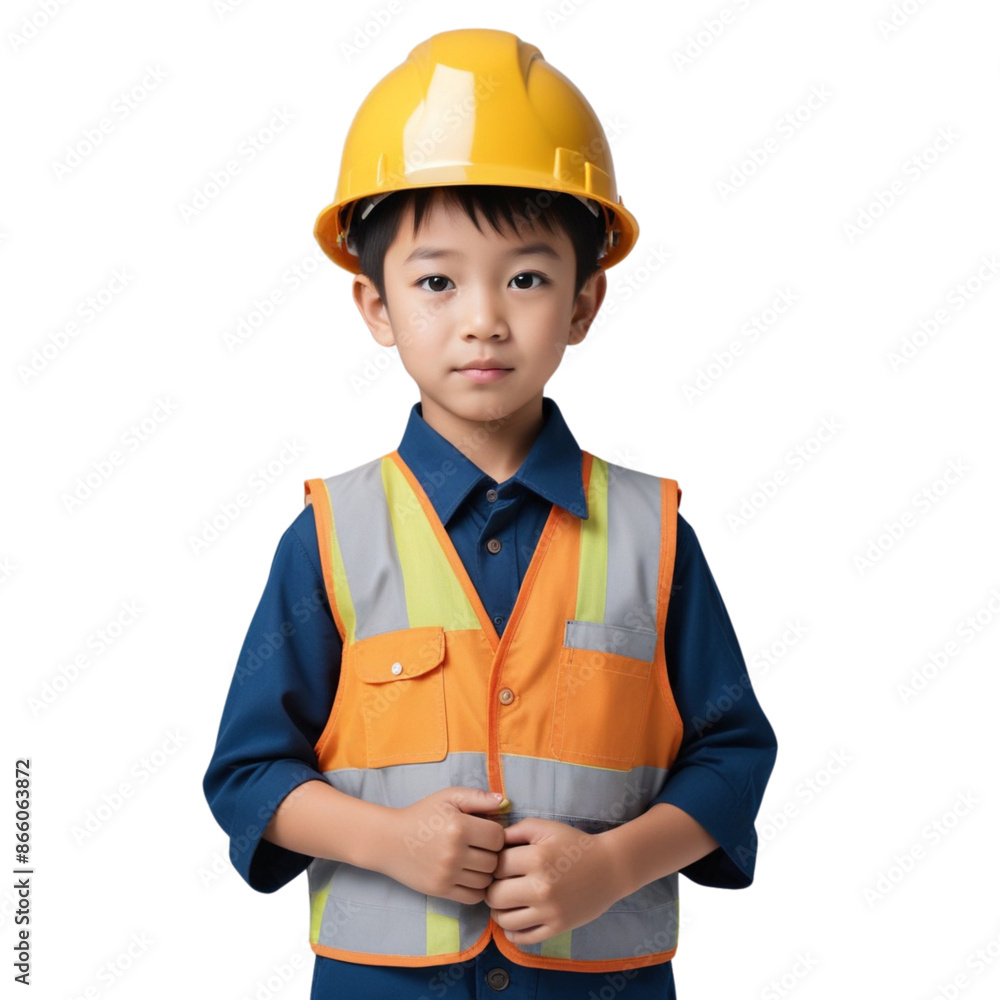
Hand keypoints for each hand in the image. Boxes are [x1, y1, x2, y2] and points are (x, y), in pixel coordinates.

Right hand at [380, 787, 505, 903]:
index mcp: (459, 827)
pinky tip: (468, 875)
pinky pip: (474, 897)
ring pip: (486, 880)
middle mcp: (454, 852)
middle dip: (491, 853)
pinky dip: (476, 888)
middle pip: (494, 861)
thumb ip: (478, 797)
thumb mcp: (448, 797)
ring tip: (473, 860)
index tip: (485, 831)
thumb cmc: (422, 815)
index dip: (495, 833)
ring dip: (484, 871)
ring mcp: (447, 874)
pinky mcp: (440, 890)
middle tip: (480, 847)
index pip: (498, 837)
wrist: (389, 840)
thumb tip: (505, 802)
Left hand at [485, 817, 620, 944]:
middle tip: (500, 884)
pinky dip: (512, 932)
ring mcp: (549, 911)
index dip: (495, 864)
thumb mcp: (546, 828)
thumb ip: (516, 830)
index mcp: (537, 859)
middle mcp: (541, 888)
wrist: (609, 868)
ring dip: (499, 911)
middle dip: (493, 888)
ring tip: (507, 901)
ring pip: (504, 920)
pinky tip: (515, 919)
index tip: (503, 864)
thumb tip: (491, 843)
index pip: (496, 867)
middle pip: (495, 896)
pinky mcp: (557, 927)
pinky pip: (524, 938)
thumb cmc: (575, 845)